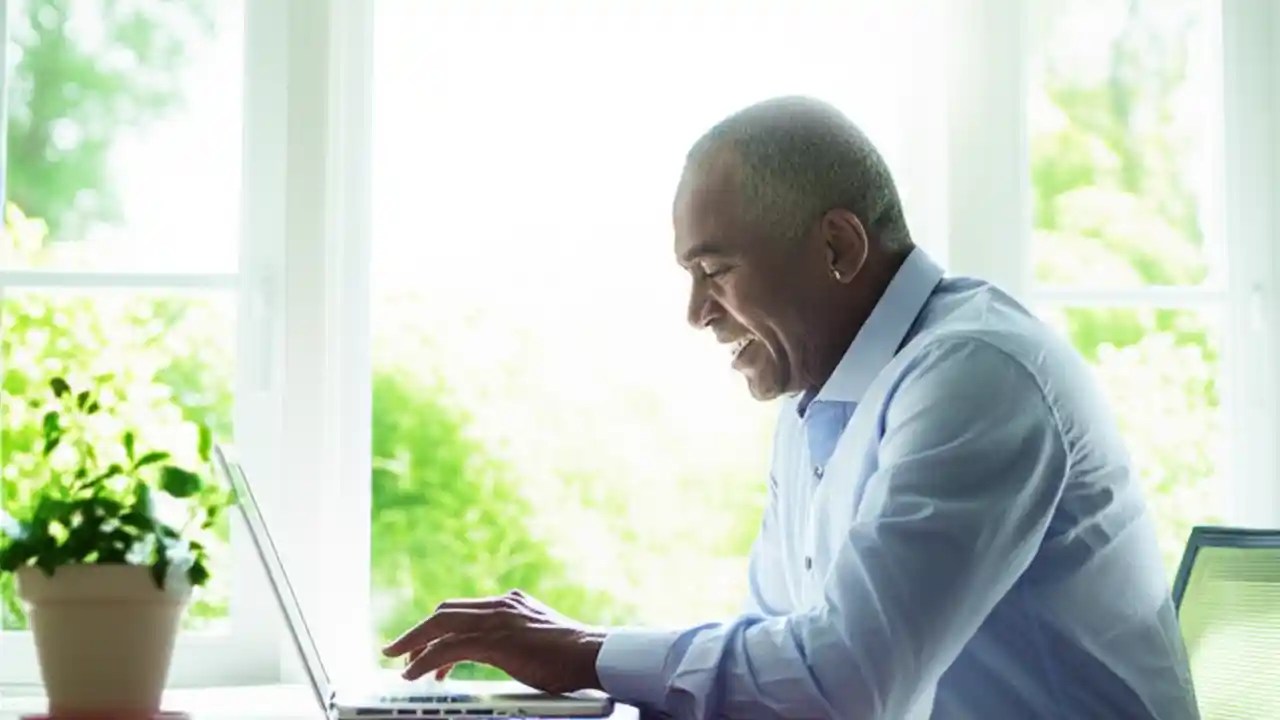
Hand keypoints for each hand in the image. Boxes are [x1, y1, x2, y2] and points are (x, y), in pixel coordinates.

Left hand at [381, 589, 606, 694]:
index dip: (437, 625)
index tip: (423, 642)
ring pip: (441, 625)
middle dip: (417, 632)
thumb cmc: (572, 654)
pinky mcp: (495, 640)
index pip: (462, 609)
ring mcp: (497, 621)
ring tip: (400, 664)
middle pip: (444, 612)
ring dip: (414, 644)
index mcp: (510, 603)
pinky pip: (449, 648)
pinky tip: (416, 673)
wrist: (593, 653)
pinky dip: (427, 660)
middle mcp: (500, 606)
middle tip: (398, 650)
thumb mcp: (539, 637)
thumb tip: (505, 651)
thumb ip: (517, 637)